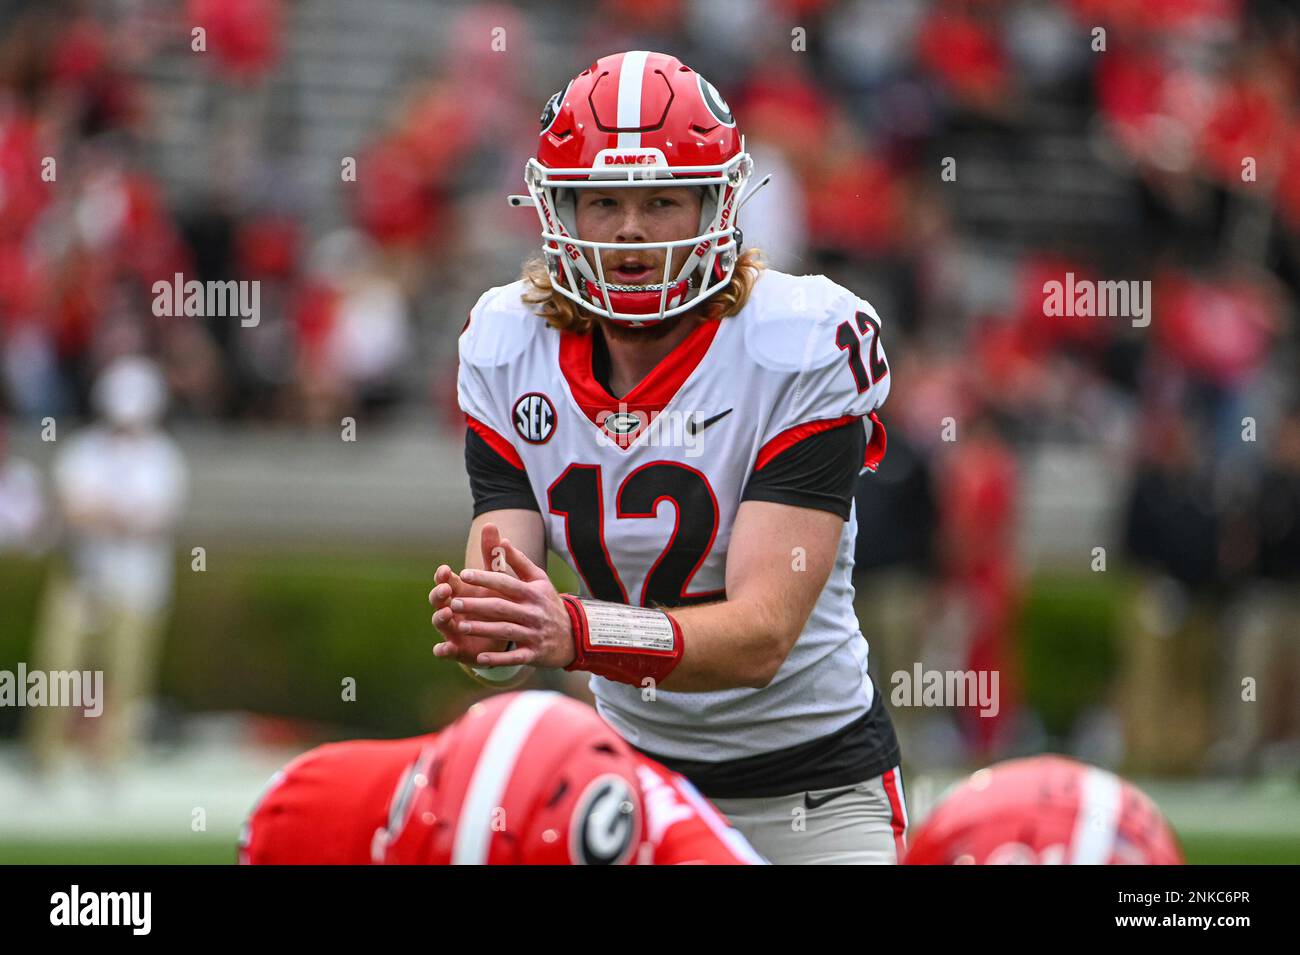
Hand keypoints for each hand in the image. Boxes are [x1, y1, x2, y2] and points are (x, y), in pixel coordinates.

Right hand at [429, 524, 511, 663]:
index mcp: (459, 591)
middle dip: (438, 594)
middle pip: (438, 599)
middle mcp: (451, 608)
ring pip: (439, 622)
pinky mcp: (456, 648)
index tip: (446, 569)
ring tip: (447, 613)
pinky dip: (442, 650)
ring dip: (440, 617)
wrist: (503, 633)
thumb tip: (491, 523)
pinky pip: (445, 650)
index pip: (446, 580)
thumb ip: (491, 554)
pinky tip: (441, 649)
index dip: (443, 576)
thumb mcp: (496, 578)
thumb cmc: (494, 601)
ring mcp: (452, 628)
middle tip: (445, 590)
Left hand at [437, 536, 575, 669]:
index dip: (485, 578)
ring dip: (482, 629)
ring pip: (505, 631)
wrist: (574, 635)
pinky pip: (514, 657)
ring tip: (459, 626)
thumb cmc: (549, 604)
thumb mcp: (539, 580)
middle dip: (476, 605)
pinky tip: (479, 659)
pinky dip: (498, 659)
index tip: (463, 574)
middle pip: (501, 607)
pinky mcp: (534, 654)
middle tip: (453, 603)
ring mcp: (534, 634)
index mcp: (532, 593)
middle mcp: (533, 612)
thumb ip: (520, 561)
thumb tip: (503, 540)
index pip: (506, 583)